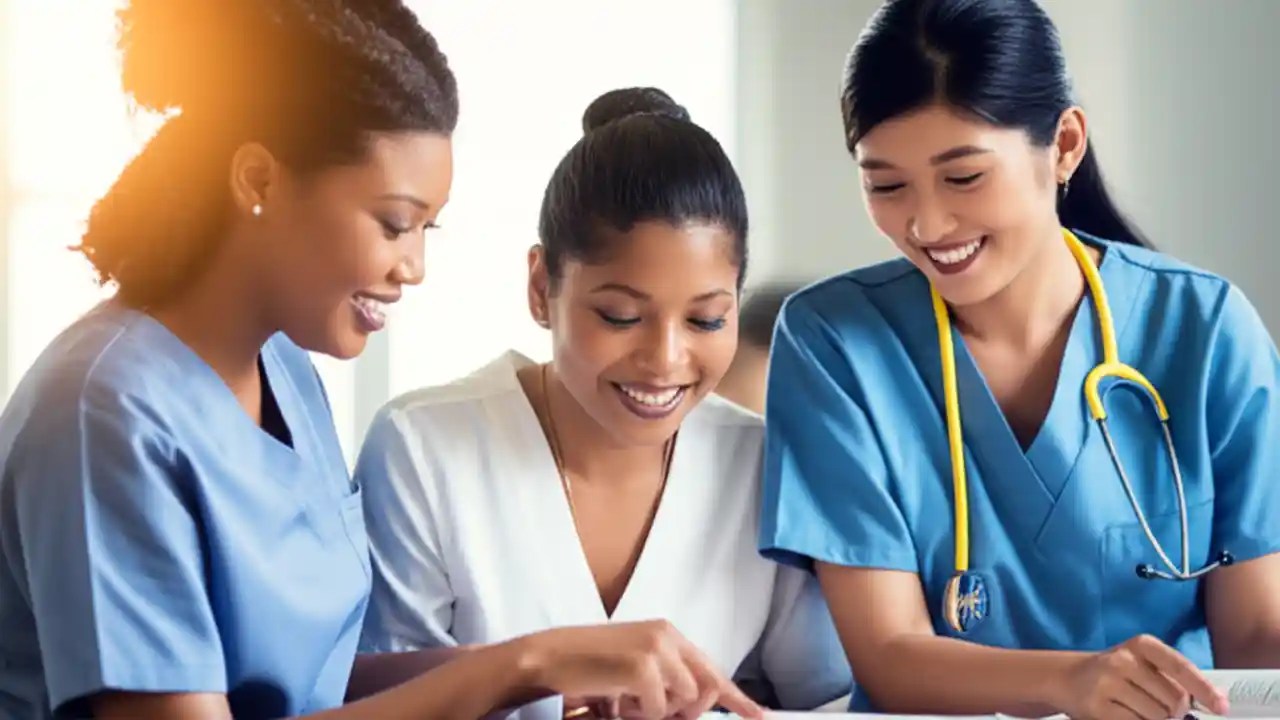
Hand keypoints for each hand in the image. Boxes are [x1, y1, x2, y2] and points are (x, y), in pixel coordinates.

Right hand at [515, 620, 762, 719]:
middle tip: (652, 712)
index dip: (737, 697)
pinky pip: (659, 710)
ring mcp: (656, 650)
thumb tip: (693, 709)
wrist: (549, 658)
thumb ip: (667, 680)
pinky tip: (616, 701)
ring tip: (627, 703)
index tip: (758, 716)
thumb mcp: (635, 669)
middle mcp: (667, 636)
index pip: (711, 669)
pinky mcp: (643, 668)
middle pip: (706, 688)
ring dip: (658, 713)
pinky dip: (639, 715)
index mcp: (667, 633)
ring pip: (685, 701)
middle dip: (688, 712)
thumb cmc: (587, 666)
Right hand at [1057, 635, 1228, 719]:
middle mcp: (1122, 659)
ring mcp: (1107, 683)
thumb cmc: (1117, 673)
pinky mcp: (1096, 708)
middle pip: (1174, 699)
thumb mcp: (1144, 664)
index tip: (1220, 707)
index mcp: (1141, 645)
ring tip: (1138, 710)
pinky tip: (1126, 715)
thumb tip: (1216, 699)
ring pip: (1158, 717)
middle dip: (1177, 712)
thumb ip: (1177, 677)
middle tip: (1166, 711)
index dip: (1204, 689)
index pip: (1181, 667)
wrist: (1068, 678)